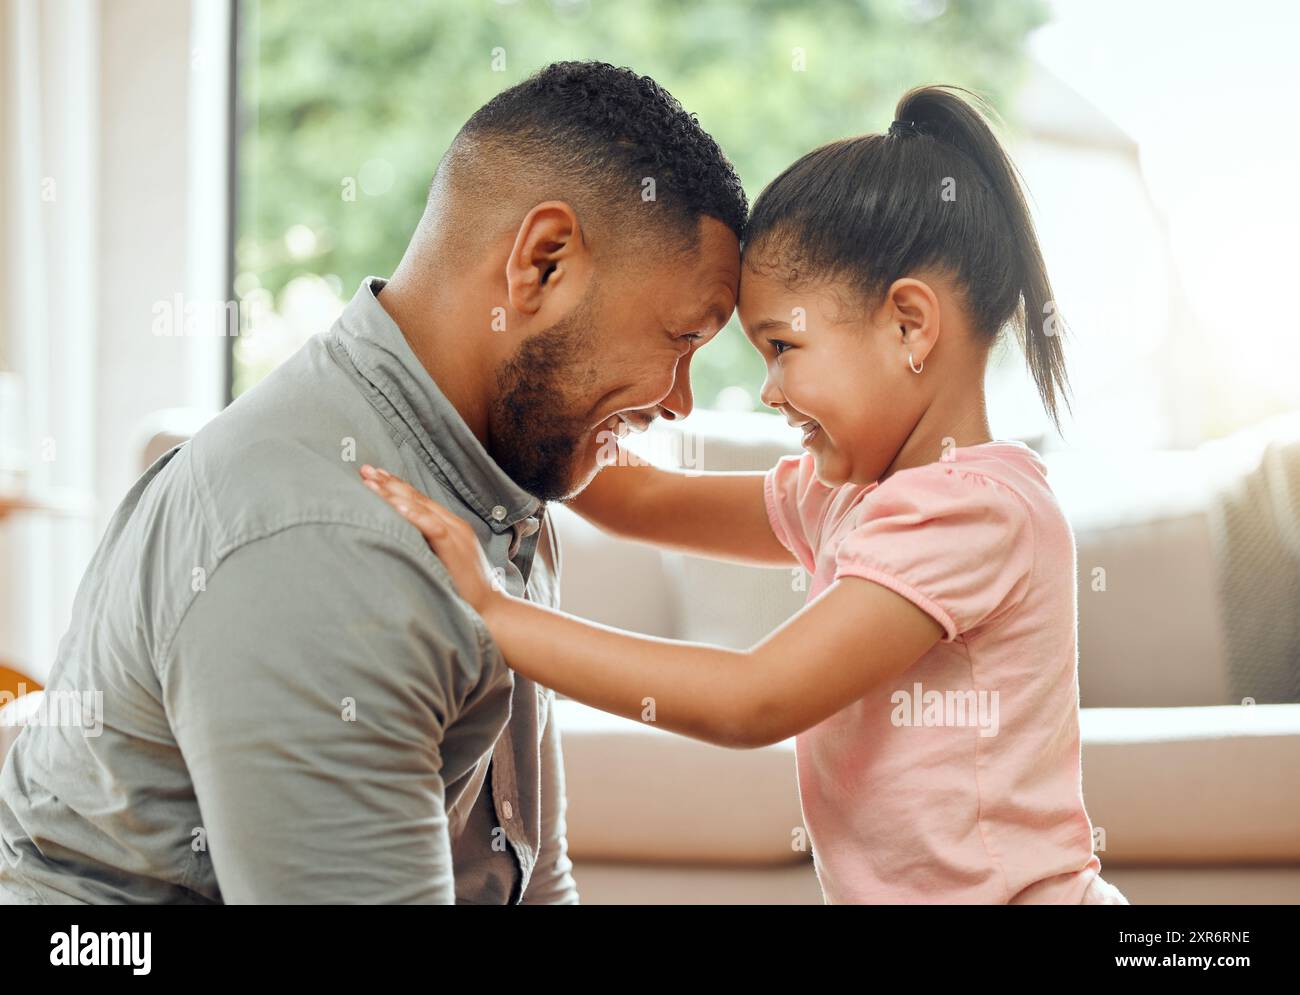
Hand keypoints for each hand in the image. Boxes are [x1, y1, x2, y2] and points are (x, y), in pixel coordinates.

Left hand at [359, 464, 507, 614]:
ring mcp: (456, 535)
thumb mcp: (444, 563)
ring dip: (395, 493)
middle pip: (417, 498)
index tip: (373, 476)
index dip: (396, 486)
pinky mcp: (455, 548)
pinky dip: (414, 515)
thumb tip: (399, 542)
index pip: (420, 500)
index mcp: (452, 527)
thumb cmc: (465, 591)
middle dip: (389, 483)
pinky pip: (432, 527)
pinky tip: (397, 505)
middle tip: (365, 469)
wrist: (490, 609)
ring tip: (372, 482)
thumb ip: (427, 548)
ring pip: (421, 507)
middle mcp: (454, 525)